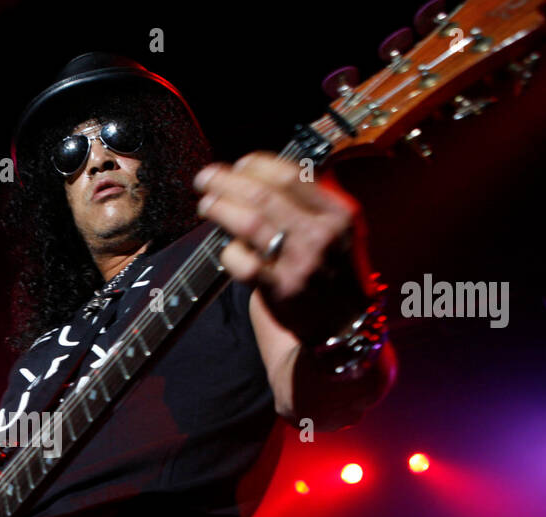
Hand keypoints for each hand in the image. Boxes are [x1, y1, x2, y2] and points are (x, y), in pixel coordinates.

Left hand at [194, 153, 372, 340]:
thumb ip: (305, 201)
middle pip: (264, 194)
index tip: (238, 165)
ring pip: (250, 222)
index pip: (292, 175)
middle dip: (227, 181)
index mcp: (338, 213)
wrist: (340, 321)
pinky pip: (243, 262)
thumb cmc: (328, 268)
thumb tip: (252, 175)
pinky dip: (228, 251)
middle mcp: (322, 235)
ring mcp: (301, 263)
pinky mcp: (281, 289)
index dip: (256, 165)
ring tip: (206, 204)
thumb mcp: (334, 229)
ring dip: (221, 208)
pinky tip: (225, 247)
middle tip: (206, 178)